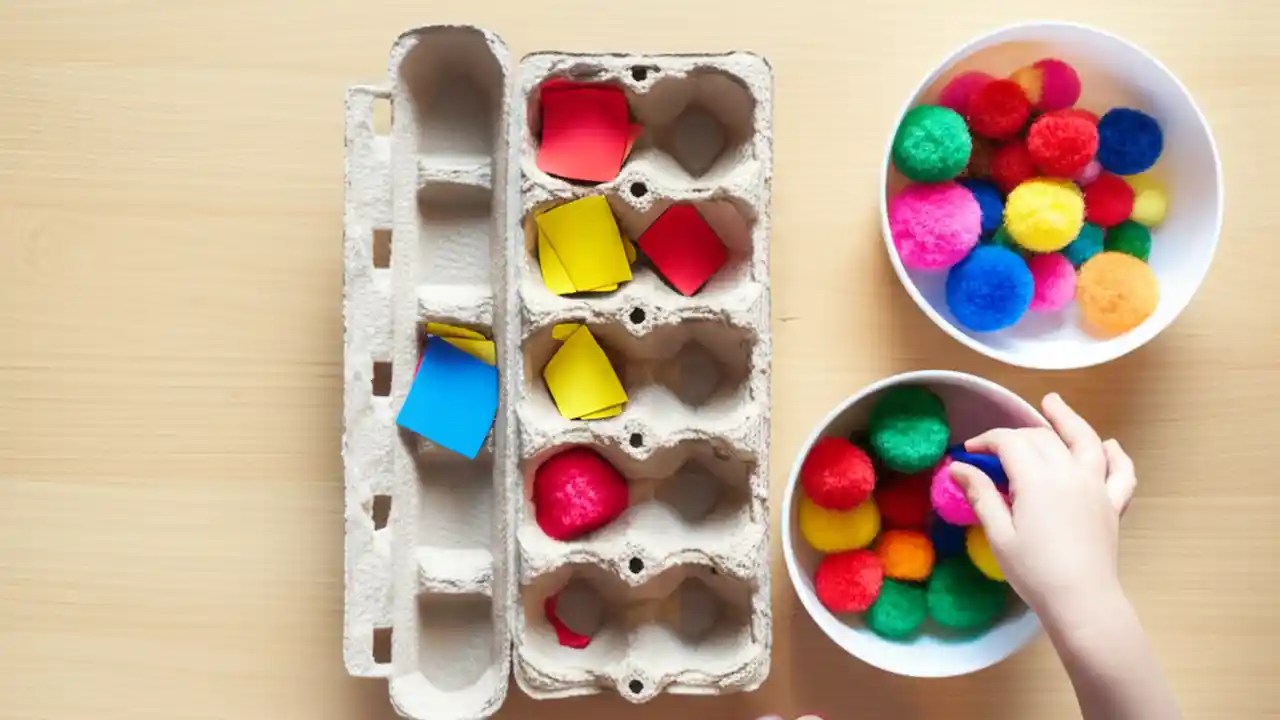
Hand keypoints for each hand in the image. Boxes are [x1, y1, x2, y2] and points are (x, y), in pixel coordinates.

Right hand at [948, 393, 1135, 620]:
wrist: (1082, 601)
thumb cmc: (1034, 572)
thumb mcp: (999, 534)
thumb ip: (981, 495)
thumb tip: (957, 467)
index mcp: (1037, 481)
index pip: (1009, 443)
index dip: (986, 442)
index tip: (968, 452)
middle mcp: (1070, 474)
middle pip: (1041, 438)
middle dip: (1015, 435)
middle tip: (994, 448)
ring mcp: (1096, 487)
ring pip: (1084, 441)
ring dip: (1068, 420)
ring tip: (1053, 404)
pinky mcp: (1113, 504)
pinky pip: (1120, 472)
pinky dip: (1115, 455)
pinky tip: (1108, 445)